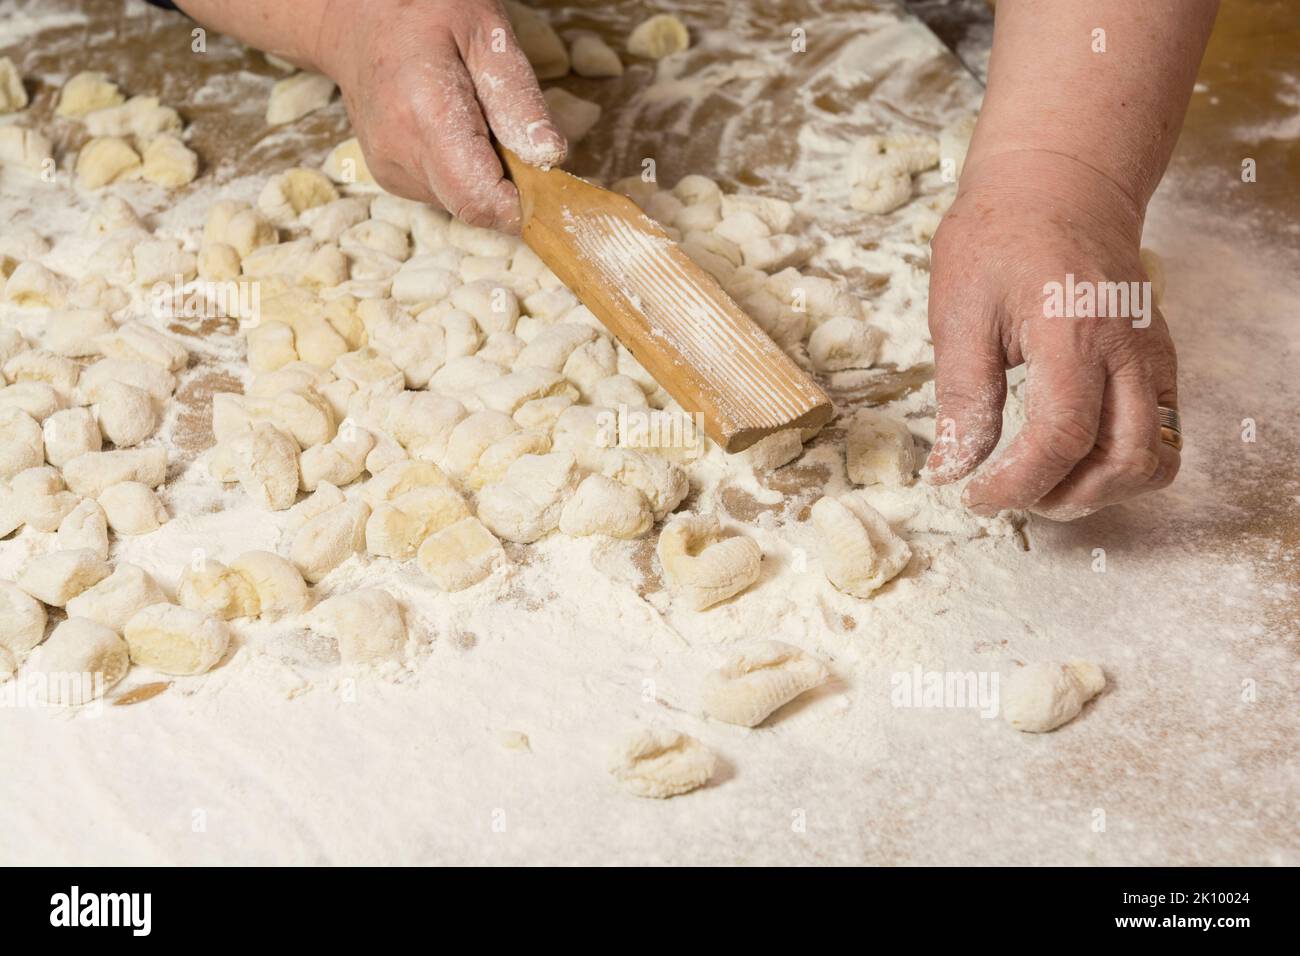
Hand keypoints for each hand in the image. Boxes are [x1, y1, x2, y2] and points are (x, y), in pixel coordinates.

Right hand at [316, 0, 565, 231]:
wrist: (356, 17)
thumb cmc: (425, 11)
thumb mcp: (487, 34)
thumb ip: (517, 99)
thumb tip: (550, 158)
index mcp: (426, 114)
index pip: (482, 199)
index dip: (524, 205)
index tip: (549, 183)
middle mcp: (400, 151)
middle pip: (475, 207)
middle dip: (509, 189)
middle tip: (517, 138)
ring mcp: (389, 169)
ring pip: (461, 204)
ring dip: (486, 177)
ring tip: (478, 122)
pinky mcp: (388, 177)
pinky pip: (443, 193)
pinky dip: (464, 173)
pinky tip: (456, 132)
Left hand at [923, 150, 1180, 520]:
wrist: (1059, 183)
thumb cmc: (999, 236)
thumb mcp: (960, 312)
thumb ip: (961, 397)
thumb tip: (951, 469)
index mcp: (1074, 331)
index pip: (1062, 437)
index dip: (1017, 484)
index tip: (973, 495)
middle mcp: (1129, 349)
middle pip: (1124, 461)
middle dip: (1062, 497)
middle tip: (1007, 492)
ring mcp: (1153, 356)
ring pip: (1153, 458)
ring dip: (1098, 490)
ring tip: (1040, 481)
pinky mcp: (1158, 361)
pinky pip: (1158, 434)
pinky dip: (1118, 464)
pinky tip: (1069, 457)